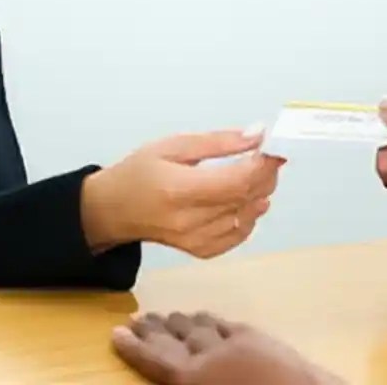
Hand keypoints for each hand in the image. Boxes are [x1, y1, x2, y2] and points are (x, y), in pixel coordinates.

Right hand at [83, 128, 283, 257]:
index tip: (273, 149)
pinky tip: (245, 202)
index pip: (236, 182)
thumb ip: (218, 142)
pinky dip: (249, 217)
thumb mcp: (174, 146)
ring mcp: (194, 240)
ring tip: (255, 176)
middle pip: (245, 200)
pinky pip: (237, 236)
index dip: (262, 166)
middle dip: (265, 177)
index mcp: (178, 189)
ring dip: (259, 195)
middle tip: (267, 158)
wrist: (113, 210)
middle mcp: (188, 220)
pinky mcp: (199, 251)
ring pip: (246, 218)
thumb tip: (257, 134)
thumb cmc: (140, 172)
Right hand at [111, 312, 342, 384]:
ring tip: (171, 316)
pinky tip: (211, 319)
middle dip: (155, 329)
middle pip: (175, 339)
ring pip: (202, 328)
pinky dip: (215, 322)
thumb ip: (191, 381)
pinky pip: (229, 325)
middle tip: (140, 317)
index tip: (117, 331)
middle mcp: (208, 358)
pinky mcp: (259, 340)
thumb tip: (179, 374)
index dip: (134, 347)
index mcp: (192, 382)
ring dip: (185, 321)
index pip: (155, 361)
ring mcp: (235, 345)